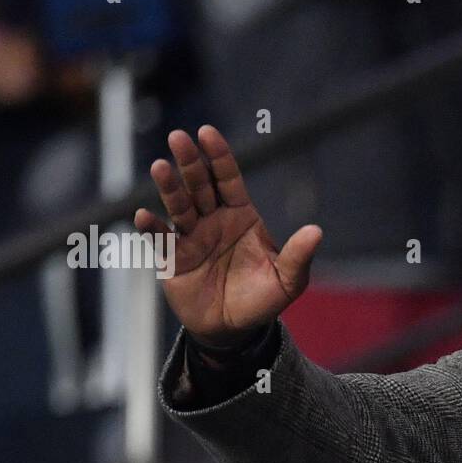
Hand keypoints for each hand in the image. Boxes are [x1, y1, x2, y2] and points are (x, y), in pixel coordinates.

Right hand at [135, 125, 321, 347]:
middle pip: (199, 184)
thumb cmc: (262, 300)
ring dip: (169, 187)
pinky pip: (160, 240)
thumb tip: (317, 232)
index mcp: (240, 215)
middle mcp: (213, 220)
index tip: (206, 133)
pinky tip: (144, 216)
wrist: (234, 329)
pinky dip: (152, 228)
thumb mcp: (287, 280)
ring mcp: (191, 237)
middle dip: (189, 162)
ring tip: (159, 167)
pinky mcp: (173, 259)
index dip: (218, 156)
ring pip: (178, 205)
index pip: (227, 179)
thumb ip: (298, 255)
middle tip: (178, 138)